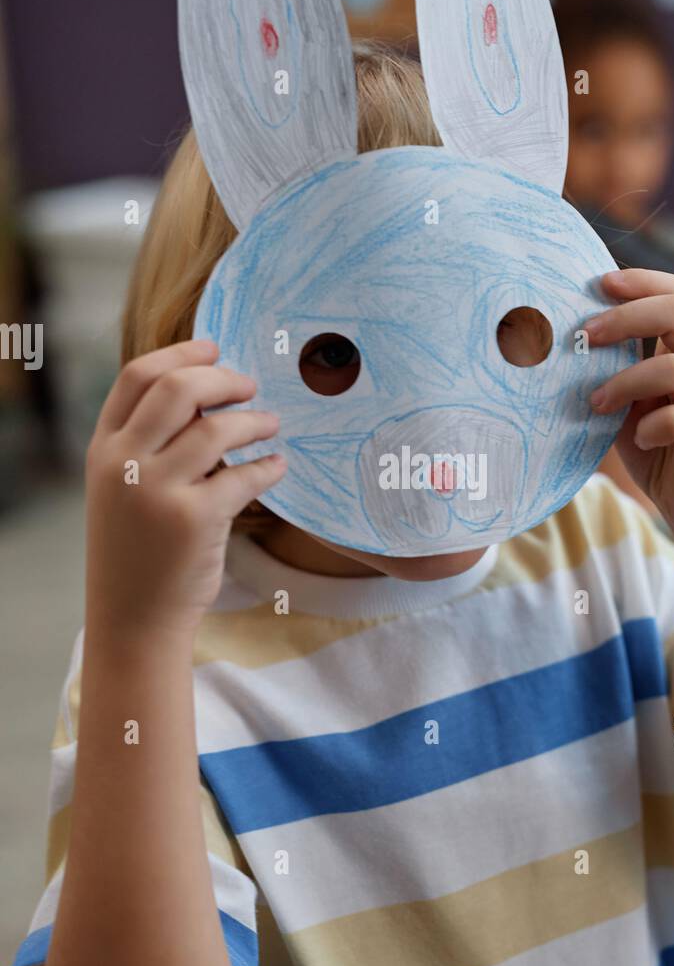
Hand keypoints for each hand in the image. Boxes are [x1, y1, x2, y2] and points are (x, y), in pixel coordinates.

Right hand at [85, 339, 285, 642]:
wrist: (134, 617)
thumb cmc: (139, 548)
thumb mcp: (124, 487)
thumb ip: (151, 441)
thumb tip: (211, 393)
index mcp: (104, 448)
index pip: (137, 376)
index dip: (181, 354)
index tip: (214, 348)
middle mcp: (124, 464)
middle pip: (178, 389)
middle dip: (224, 379)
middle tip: (252, 387)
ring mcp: (157, 491)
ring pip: (217, 429)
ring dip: (254, 422)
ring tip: (272, 426)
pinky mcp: (194, 520)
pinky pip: (244, 476)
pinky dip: (268, 467)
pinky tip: (278, 468)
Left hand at [586, 269, 673, 539]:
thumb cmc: (659, 448)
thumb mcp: (629, 402)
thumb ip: (615, 370)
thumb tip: (565, 341)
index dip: (641, 281)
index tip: (598, 283)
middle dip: (626, 317)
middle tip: (585, 336)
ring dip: (624, 382)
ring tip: (596, 404)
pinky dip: (651, 428)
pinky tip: (641, 439)